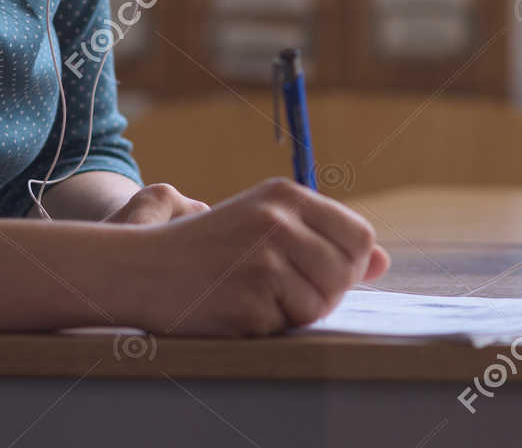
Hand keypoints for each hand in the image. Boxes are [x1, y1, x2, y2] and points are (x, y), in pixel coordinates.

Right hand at [119, 176, 390, 336]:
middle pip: (345, 272)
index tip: (313, 270)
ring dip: (294, 312)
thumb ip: (325, 239)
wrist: (140, 268)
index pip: (359, 235)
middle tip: (277, 288)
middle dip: (323, 291)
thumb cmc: (207, 249)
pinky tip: (236, 307)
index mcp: (286, 194)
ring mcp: (265, 258)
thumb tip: (381, 263)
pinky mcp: (251, 297)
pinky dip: (267, 326)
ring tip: (254, 295)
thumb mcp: (264, 224)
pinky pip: (288, 326)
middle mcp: (279, 219)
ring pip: (321, 304)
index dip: (346, 263)